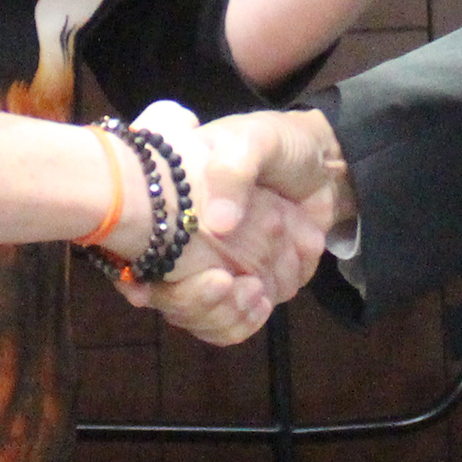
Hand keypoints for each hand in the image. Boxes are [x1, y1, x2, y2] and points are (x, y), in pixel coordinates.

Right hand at [116, 108, 340, 345]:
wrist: (325, 167)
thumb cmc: (280, 145)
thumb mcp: (255, 141)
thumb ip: (235, 170)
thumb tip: (218, 225)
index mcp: (176, 205)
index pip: (142, 251)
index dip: (136, 277)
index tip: (143, 290)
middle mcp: (188, 243)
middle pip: (169, 295)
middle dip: (194, 300)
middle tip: (224, 282)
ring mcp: (217, 267)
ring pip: (202, 314)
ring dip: (226, 311)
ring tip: (254, 289)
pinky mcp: (245, 285)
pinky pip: (234, 320)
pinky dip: (247, 318)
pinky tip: (262, 302)